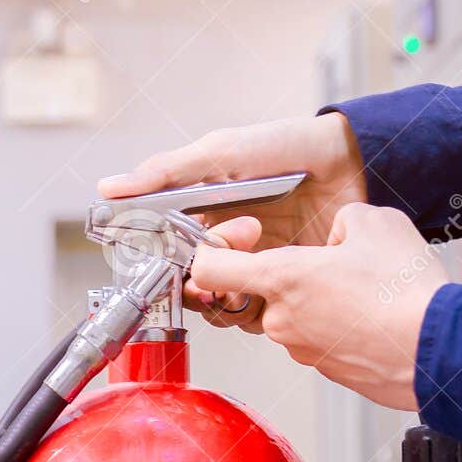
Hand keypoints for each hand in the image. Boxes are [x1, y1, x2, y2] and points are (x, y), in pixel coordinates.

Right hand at [98, 113, 367, 331]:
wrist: (352, 159)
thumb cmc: (286, 148)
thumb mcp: (218, 154)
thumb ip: (164, 174)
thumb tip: (109, 188)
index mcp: (203, 220)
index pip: (169, 258)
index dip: (168, 265)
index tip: (177, 258)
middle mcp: (228, 249)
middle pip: (196, 289)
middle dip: (202, 282)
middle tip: (225, 252)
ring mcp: (260, 268)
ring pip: (226, 306)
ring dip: (231, 294)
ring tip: (256, 258)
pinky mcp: (292, 284)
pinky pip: (266, 314)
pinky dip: (264, 306)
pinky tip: (278, 277)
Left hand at [188, 204, 446, 410]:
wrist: (439, 351)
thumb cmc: (405, 293)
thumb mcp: (374, 222)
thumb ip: (340, 222)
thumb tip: (336, 237)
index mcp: (280, 279)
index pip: (208, 268)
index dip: (216, 248)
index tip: (243, 238)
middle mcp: (280, 320)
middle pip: (264, 289)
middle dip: (296, 273)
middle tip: (337, 264)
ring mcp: (300, 349)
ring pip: (295, 313)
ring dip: (321, 299)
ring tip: (364, 291)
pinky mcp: (324, 369)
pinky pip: (319, 337)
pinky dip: (339, 325)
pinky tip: (372, 314)